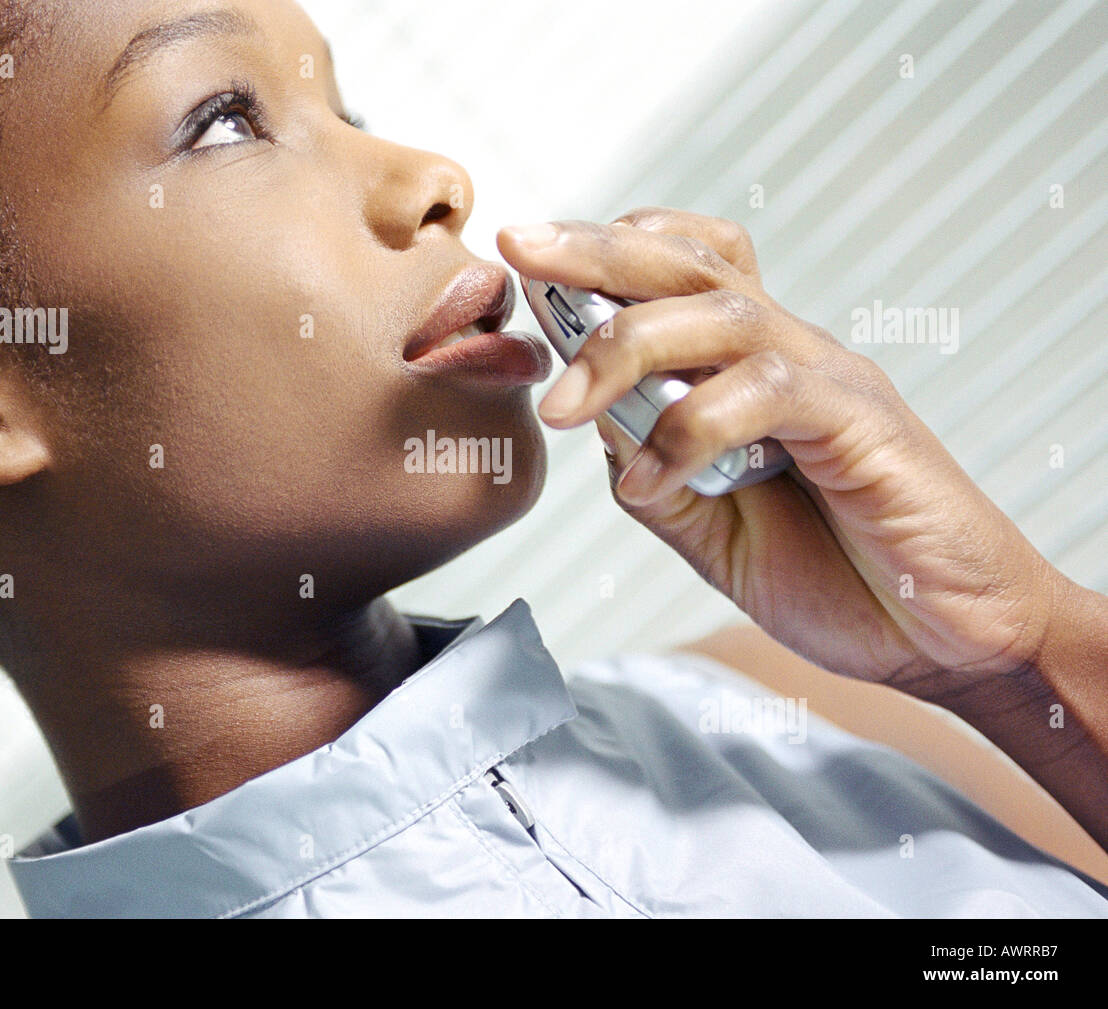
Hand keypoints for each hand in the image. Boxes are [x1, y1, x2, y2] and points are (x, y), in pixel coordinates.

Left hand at [496, 208, 1070, 689]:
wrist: (947, 638)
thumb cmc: (837, 578)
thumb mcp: (712, 531)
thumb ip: (657, 476)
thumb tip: (593, 427)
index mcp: (752, 369)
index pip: (685, 270)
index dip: (607, 257)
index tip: (530, 264)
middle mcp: (788, 355)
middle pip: (689, 264)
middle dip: (596, 251)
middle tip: (520, 247)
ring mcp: (826, 380)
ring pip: (718, 314)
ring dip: (623, 349)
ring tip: (561, 407)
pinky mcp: (858, 419)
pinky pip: (761, 394)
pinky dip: (689, 433)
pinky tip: (650, 484)